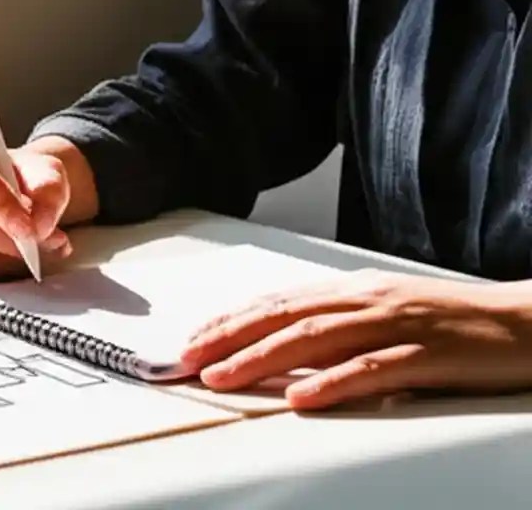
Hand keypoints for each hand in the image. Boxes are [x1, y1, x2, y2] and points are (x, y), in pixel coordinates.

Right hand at [0, 136, 72, 280]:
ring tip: (34, 248)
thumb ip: (48, 190)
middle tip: (44, 242)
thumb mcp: (44, 171)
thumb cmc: (19, 176)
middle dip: (12, 240)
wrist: (10, 188)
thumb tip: (40, 226)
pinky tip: (14, 256)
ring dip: (8, 258)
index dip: (1, 206)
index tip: (28, 229)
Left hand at [181, 270, 531, 409]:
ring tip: (225, 377)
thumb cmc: (451, 321)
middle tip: (189, 359)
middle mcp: (367, 300)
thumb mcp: (383, 313)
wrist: (526, 321)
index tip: (193, 339)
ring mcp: (397, 325)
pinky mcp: (427, 355)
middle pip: (285, 316)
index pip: (277, 302)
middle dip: (230, 338)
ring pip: (317, 339)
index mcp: (354, 289)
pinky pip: (375, 369)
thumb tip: (278, 344)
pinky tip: (302, 397)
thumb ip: (335, 325)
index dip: (231, 320)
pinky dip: (334, 382)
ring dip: (263, 359)